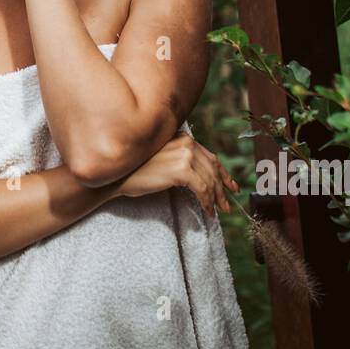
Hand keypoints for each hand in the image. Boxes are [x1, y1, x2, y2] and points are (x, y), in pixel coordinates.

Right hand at [111, 133, 238, 217]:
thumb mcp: (163, 158)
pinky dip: (207, 202)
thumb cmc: (137, 170)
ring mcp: (185, 155)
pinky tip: (207, 211)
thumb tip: (202, 176)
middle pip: (213, 168)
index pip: (210, 156)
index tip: (230, 185)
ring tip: (218, 211)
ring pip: (210, 180)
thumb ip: (181, 159)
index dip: (223, 173)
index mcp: (183, 137)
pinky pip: (202, 189)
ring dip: (216, 198)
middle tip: (226, 204)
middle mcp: (186, 142)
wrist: (119, 175)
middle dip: (222, 188)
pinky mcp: (182, 170)